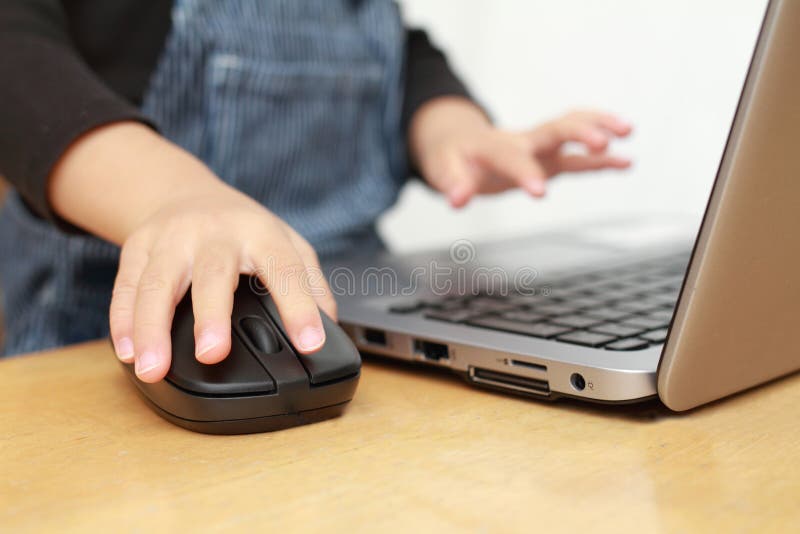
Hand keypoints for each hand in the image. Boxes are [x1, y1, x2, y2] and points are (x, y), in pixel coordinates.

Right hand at [49, 122, 334, 382]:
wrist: (184, 192)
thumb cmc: (242, 228)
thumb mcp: (286, 243)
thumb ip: (311, 284)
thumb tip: (329, 326)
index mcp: (261, 233)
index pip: (285, 269)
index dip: (299, 306)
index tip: (310, 343)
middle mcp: (216, 232)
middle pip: (213, 272)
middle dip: (212, 314)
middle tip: (212, 354)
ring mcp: (172, 237)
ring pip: (158, 282)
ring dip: (152, 327)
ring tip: (152, 369)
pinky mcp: (138, 247)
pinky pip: (126, 285)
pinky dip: (123, 320)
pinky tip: (127, 352)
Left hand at [409, 97, 632, 206]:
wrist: (458, 142)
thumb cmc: (451, 158)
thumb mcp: (443, 171)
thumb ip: (452, 184)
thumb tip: (457, 200)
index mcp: (494, 147)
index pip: (512, 158)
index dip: (525, 173)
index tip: (540, 193)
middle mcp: (522, 141)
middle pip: (554, 129)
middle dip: (578, 134)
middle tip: (602, 144)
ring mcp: (539, 146)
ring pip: (572, 128)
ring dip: (598, 126)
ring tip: (628, 131)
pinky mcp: (549, 156)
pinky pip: (578, 153)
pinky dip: (600, 156)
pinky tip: (625, 162)